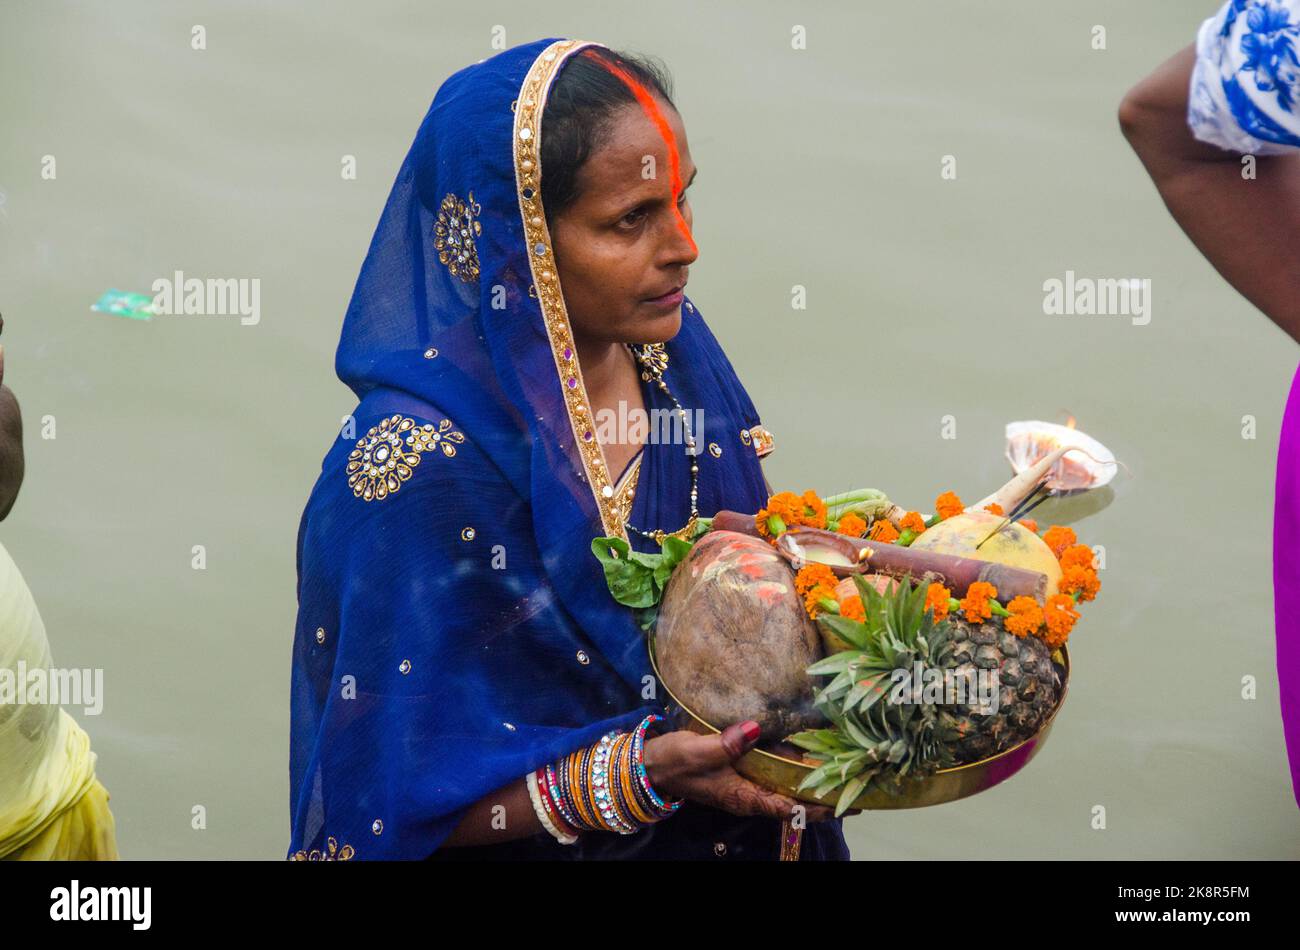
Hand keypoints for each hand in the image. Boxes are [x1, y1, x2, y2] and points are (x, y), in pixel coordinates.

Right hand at [642, 720, 844, 822]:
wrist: (651, 765)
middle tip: (858, 781)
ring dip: (812, 779)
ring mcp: (747, 784)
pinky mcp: (742, 770)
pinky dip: (794, 765)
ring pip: (787, 786)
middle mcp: (750, 794)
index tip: (844, 802)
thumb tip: (755, 728)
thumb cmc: (674, 762)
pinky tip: (810, 751)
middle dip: (824, 793)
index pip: (788, 807)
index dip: (817, 806)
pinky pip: (774, 772)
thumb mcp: (697, 751)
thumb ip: (726, 743)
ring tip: (844, 766)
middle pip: (795, 800)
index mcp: (743, 797)